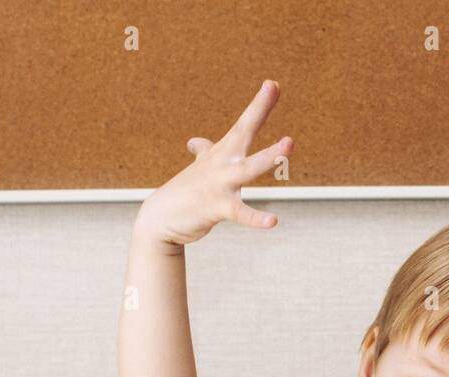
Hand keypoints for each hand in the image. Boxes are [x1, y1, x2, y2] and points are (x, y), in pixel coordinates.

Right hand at [135, 80, 292, 246]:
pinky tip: (273, 221)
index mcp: (221, 153)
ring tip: (288, 143)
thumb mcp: (197, 169)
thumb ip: (202, 154)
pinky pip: (241, 213)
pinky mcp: (217, 208)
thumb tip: (195, 142)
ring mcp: (220, 184)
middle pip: (243, 132)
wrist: (160, 219)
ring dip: (269, 156)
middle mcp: (222, 163)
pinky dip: (257, 218)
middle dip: (258, 111)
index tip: (274, 84)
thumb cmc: (184, 193)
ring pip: (249, 168)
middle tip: (273, 87)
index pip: (244, 125)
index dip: (259, 105)